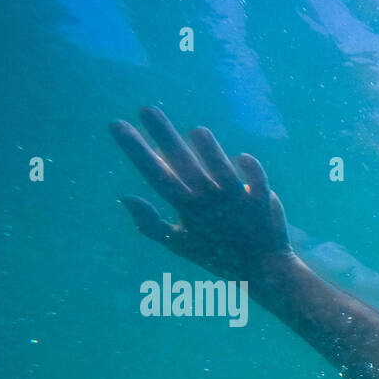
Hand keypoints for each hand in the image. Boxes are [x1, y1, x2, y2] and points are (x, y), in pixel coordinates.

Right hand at [110, 107, 292, 278]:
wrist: (261, 270)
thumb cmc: (216, 254)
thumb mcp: (178, 243)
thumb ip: (150, 223)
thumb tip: (125, 197)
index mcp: (187, 208)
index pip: (155, 173)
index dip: (136, 149)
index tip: (117, 124)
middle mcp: (209, 200)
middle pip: (183, 163)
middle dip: (163, 135)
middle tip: (145, 108)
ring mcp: (235, 199)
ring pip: (220, 168)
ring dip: (209, 150)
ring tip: (197, 133)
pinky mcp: (260, 200)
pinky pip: (258, 181)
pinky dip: (252, 170)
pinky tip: (242, 157)